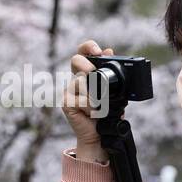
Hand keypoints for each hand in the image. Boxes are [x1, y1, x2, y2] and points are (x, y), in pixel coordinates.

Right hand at [62, 39, 113, 161]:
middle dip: (85, 64)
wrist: (101, 135)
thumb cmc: (108, 113)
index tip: (98, 50)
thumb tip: (110, 50)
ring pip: (79, 81)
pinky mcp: (66, 103)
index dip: (88, 47)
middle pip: (75, 60)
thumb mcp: (115, 91)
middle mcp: (77, 79)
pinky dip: (90, 107)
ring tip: (101, 106)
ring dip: (94, 95)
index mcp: (88, 73)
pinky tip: (94, 113)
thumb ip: (111, 73)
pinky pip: (79, 99)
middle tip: (93, 72)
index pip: (83, 52)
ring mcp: (70, 91)